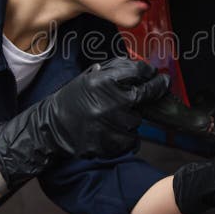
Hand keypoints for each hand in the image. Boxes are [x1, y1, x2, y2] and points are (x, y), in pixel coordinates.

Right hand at [0, 57, 168, 187]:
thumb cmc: (75, 99)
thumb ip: (116, 70)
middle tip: (162, 86)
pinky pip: (131, 140)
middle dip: (155, 90)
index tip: (157, 74)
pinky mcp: (109, 144)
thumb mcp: (90, 77)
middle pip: (145, 94)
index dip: (150, 72)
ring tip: (115, 116)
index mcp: (102, 81)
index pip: (138, 71)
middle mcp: (109, 101)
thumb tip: (144, 69)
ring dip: (132, 117)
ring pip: (138, 120)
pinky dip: (126, 137)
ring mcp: (110, 125)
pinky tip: (112, 131)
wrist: (52, 127)